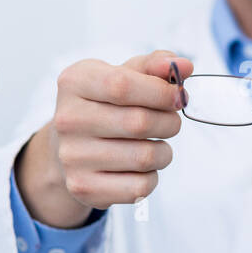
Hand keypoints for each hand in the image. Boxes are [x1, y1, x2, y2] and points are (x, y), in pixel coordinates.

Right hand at [16, 49, 191, 226]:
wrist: (71, 145)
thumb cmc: (105, 105)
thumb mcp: (122, 75)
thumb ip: (154, 66)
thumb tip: (184, 65)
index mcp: (75, 82)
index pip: (122, 85)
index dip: (160, 92)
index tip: (179, 97)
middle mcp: (67, 119)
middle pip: (139, 123)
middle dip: (169, 122)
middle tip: (170, 122)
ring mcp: (72, 156)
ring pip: (145, 157)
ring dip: (164, 152)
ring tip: (156, 145)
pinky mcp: (83, 187)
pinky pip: (139, 187)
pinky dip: (152, 177)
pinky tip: (141, 168)